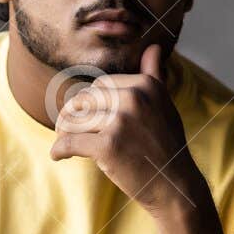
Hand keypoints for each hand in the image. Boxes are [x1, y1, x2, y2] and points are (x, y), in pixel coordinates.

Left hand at [48, 41, 203, 215]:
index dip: (87, 102)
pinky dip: (59, 149)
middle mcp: (134, 98)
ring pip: (74, 120)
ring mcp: (121, 121)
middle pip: (84, 100)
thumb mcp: (164, 105)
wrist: (175, 186)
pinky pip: (70, 142)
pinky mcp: (108, 146)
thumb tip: (153, 47)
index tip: (84, 116)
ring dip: (63, 132)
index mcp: (145, 85)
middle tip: (65, 130)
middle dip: (71, 114)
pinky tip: (58, 156)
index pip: (99, 85)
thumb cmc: (166, 146)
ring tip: (63, 142)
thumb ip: (153, 75)